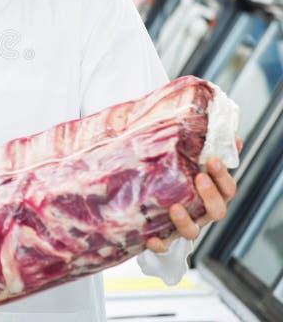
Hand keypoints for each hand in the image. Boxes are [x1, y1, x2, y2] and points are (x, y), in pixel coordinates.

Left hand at [146, 137, 241, 252]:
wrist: (157, 210)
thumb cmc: (178, 180)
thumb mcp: (190, 162)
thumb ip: (207, 149)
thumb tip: (231, 135)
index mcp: (212, 195)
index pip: (227, 188)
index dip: (222, 175)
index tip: (212, 159)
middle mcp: (202, 213)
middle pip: (217, 210)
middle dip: (210, 195)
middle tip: (200, 178)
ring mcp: (186, 227)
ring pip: (193, 231)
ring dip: (186, 220)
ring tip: (175, 207)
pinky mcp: (166, 238)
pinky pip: (165, 246)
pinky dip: (159, 244)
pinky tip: (150, 239)